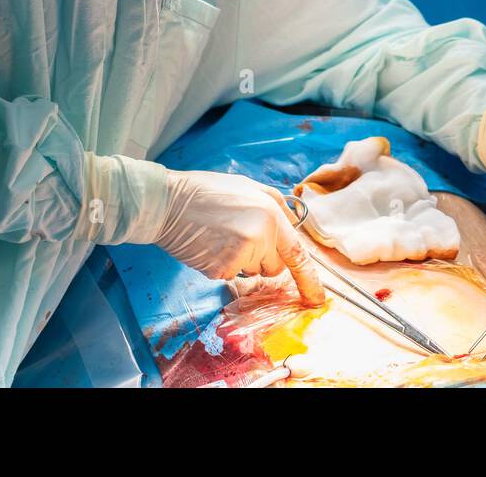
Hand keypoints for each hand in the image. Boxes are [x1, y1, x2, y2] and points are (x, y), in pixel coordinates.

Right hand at [154, 170, 323, 304]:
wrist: (168, 203)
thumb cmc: (207, 193)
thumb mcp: (249, 187)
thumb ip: (275, 206)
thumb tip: (293, 225)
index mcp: (271, 213)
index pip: (297, 253)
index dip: (309, 279)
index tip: (317, 299)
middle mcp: (261, 235)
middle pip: (275, 267)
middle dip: (262, 258)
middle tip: (238, 235)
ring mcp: (241, 254)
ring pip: (253, 272)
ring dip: (242, 261)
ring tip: (221, 236)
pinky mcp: (221, 269)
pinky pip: (231, 276)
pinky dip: (222, 265)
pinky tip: (209, 246)